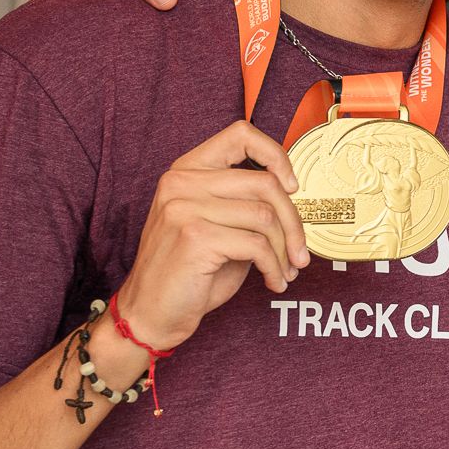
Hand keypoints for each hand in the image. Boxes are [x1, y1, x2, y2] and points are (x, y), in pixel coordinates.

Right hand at [114, 122, 310, 350]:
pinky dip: (274, 267)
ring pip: (265, 217)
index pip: (240, 135)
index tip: (293, 187)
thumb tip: (294, 202)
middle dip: (293, 222)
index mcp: (187, 171)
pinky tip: (273, 282)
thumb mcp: (218, 227)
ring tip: (285, 271)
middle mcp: (182, 182)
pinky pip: (257, 246)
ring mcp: (184, 207)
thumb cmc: (189, 272)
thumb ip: (245, 205)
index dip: (276, 155)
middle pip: (265, 183)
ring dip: (284, 250)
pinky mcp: (194, 236)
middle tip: (299, 252)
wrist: (149, 313)